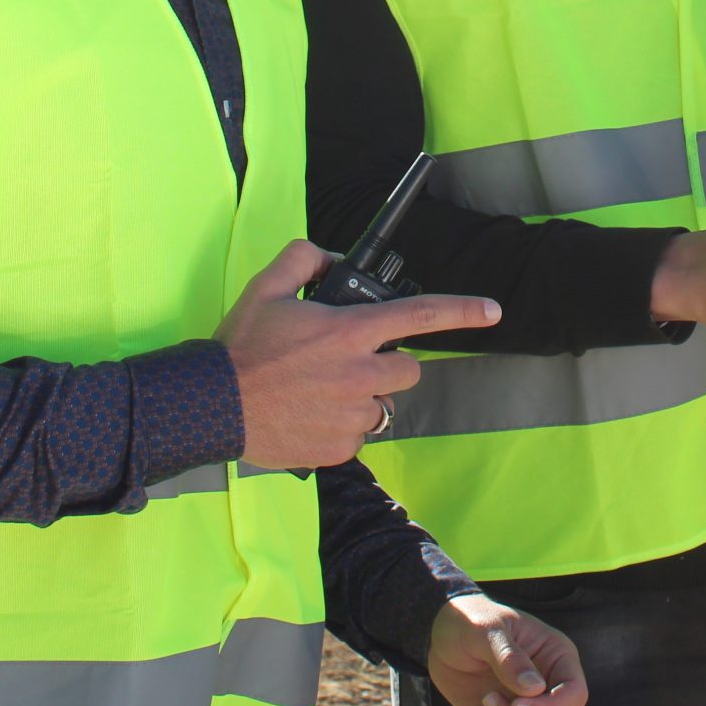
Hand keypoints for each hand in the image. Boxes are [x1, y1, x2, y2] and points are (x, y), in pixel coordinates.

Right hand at [217, 240, 500, 470]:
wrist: (213, 406)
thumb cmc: (240, 348)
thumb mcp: (267, 287)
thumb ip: (304, 258)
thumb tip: (330, 257)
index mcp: (349, 332)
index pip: (419, 315)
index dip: (463, 310)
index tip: (493, 310)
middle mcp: (359, 374)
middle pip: (407, 370)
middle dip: (387, 364)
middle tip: (348, 362)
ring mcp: (351, 414)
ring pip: (384, 405)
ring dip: (364, 397)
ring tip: (322, 392)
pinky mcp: (340, 447)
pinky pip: (360, 435)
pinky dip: (343, 427)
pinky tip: (311, 415)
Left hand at [426, 593, 586, 705]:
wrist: (443, 638)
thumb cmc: (470, 621)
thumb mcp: (486, 629)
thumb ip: (509, 657)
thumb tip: (535, 689)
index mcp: (557, 656)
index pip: (575, 694)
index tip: (515, 705)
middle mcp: (549, 684)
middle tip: (488, 698)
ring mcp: (530, 705)